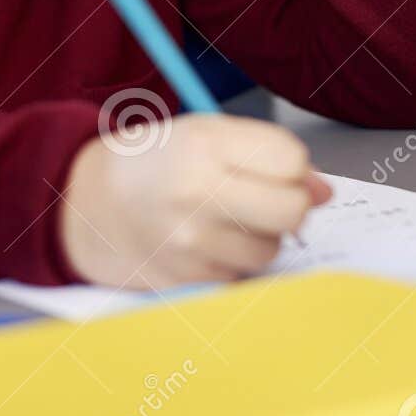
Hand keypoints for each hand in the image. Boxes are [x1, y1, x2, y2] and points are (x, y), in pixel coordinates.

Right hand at [61, 114, 332, 289]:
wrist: (90, 204)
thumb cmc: (158, 162)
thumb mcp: (208, 134)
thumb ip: (270, 153)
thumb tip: (324, 192)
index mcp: (204, 146)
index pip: (291, 160)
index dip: (291, 165)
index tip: (273, 166)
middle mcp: (196, 196)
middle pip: (292, 211)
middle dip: (290, 205)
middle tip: (266, 197)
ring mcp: (190, 244)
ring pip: (271, 250)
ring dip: (261, 237)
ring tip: (226, 218)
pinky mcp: (186, 280)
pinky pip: (241, 275)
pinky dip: (234, 261)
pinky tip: (207, 243)